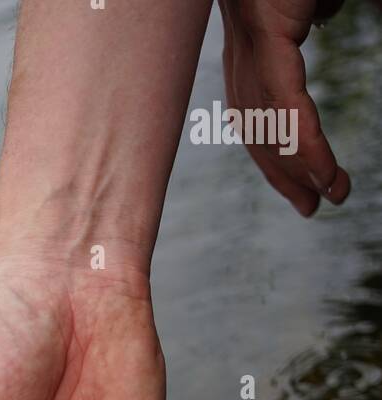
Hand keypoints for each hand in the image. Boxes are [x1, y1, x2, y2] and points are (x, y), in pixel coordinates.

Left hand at [219, 0, 349, 216]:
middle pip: (258, 128)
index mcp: (248, 41)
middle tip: (312, 207)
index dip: (278, 154)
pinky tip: (322, 174)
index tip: (302, 186)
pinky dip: (303, 143)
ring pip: (270, 122)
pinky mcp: (265, 32)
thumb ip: (317, 8)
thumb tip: (324, 16)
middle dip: (284, 173)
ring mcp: (248, 40)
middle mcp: (241, 46)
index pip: (259, 113)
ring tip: (331, 194)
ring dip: (301, 168)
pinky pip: (283, 102)